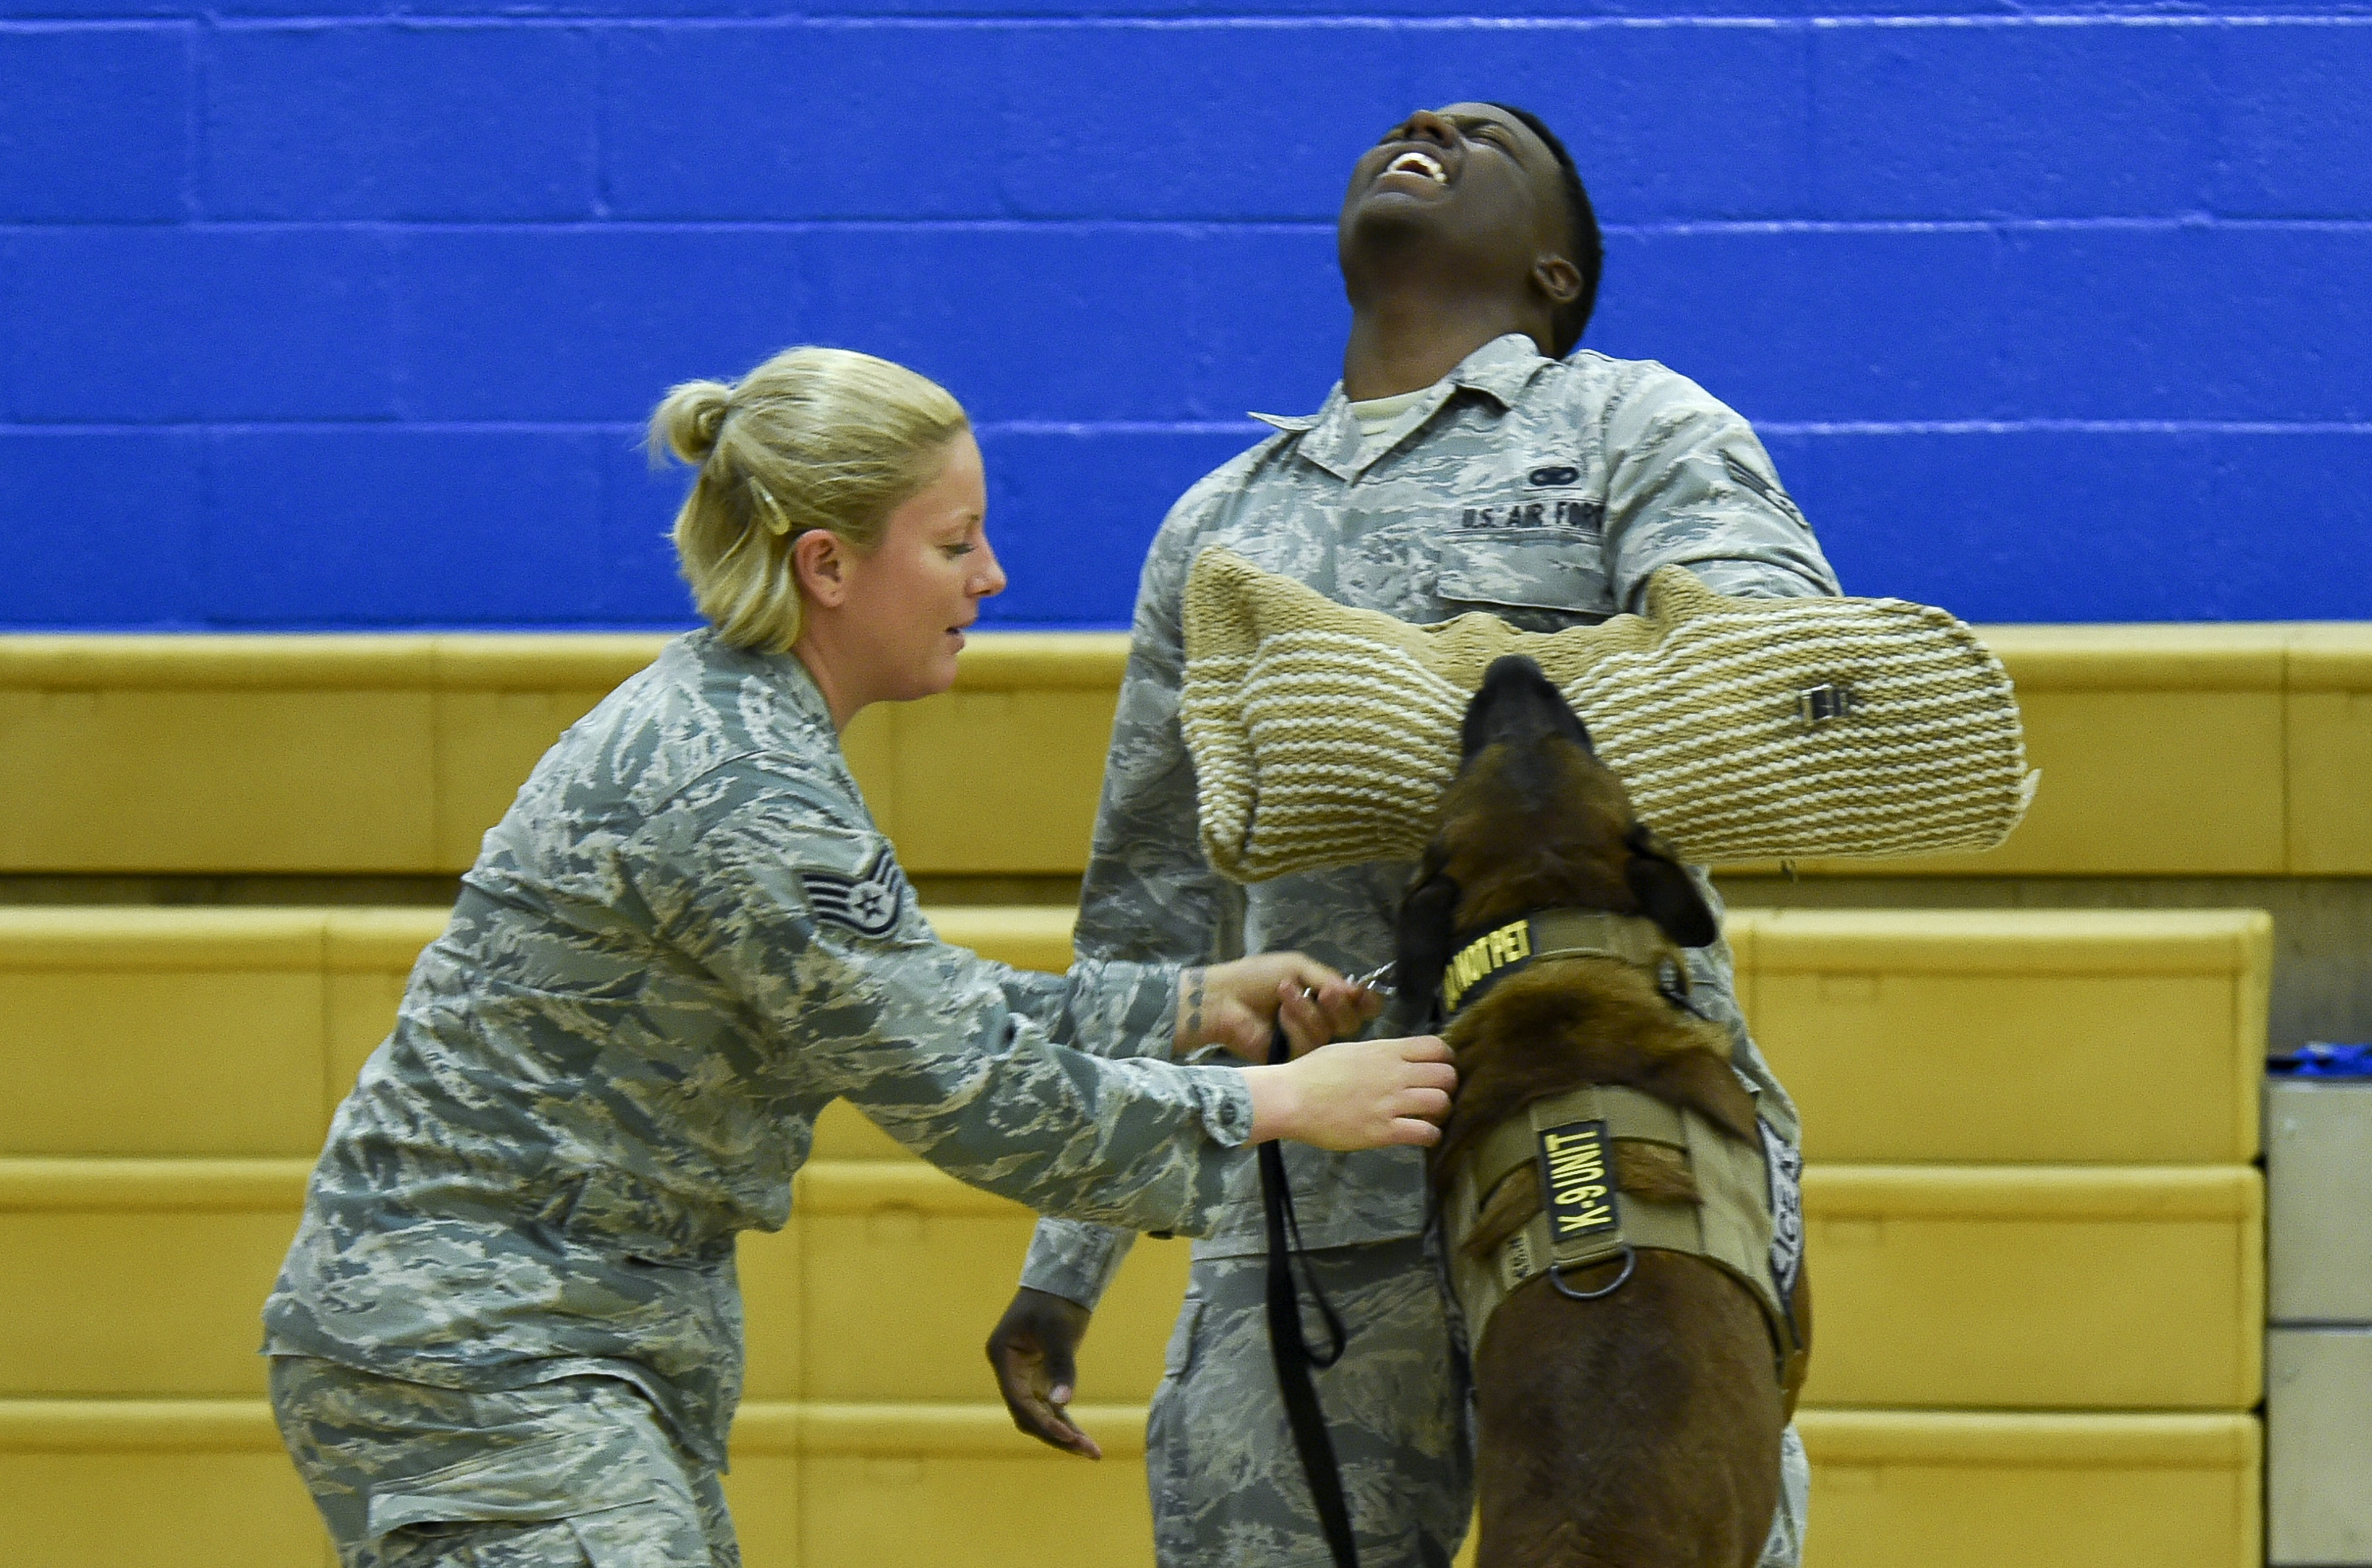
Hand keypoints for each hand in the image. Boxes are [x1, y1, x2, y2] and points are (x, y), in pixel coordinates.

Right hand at [985, 1287, 1100, 1458]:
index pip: (1019, 1400)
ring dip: (1063, 1433)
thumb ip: (1061, 1366)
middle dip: (1056, 1434)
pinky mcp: (1039, 1377)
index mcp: (1003, 1357)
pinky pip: (1050, 1407)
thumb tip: (1063, 1403)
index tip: (1068, 1436)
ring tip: (1092, 1452)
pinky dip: (1066, 1421)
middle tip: (1088, 1451)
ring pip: (1040, 1415)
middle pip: (1028, 1414)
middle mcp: (1009, 1371)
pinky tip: (1085, 1439)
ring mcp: (1023, 1376)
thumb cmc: (1057, 1301)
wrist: (1062, 1282)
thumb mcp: (1060, 1331)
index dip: (1042, 1421)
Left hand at [1177, 953, 1384, 1060]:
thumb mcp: (1297, 967)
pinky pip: (1310, 1046)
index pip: (1360, 1005)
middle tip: (1322, 991)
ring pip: (1330, 1033)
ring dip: (1307, 1010)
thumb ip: (1329, 978)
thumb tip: (1358, 991)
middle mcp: (1322, 1020)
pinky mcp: (1294, 1059)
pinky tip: (1279, 1018)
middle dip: (1338, 1004)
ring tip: (1284, 994)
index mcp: (1325, 996)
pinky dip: (1295, 1026)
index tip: (1360, 994)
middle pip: (1352, 1022)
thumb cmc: (1256, 978)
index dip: (1367, 1001)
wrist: (1223, 998)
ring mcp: (1308, 1041)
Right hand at [1243, 1035, 1456, 1150]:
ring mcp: (1390, 1102)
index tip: (1439, 1069)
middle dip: (1448, 1087)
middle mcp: (1394, 1074)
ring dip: (1442, 1112)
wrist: (1291, 1098)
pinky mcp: (1383, 1131)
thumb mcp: (1350, 1050)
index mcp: (1386, 1051)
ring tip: (1431, 1117)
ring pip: (1442, 1103)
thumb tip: (1395, 1058)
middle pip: (1447, 1075)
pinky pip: (1425, 1132)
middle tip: (1437, 1096)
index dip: (1446, 1059)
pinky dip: (1431, 1135)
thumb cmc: (1312, 1072)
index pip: (1437, 1047)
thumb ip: (1378, 1054)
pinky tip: (1422, 1135)